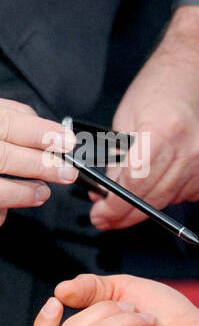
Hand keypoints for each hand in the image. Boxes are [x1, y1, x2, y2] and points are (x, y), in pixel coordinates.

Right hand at [0, 98, 81, 226]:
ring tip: (42, 192)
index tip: (65, 140)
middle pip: (2, 155)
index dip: (38, 131)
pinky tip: (5, 211)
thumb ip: (9, 115)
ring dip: (21, 192)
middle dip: (39, 164)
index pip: (6, 122)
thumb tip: (45, 127)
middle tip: (66, 172)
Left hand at [88, 5, 198, 230]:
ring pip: (176, 198)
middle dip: (128, 212)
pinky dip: (179, 189)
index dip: (115, 208)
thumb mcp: (129, 115)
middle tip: (110, 216)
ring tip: (140, 187)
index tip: (102, 216)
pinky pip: (197, 192)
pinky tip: (170, 173)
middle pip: (156, 199)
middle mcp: (194, 150)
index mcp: (164, 133)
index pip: (135, 187)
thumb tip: (112, 191)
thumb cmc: (166, 79)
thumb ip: (121, 157)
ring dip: (154, 198)